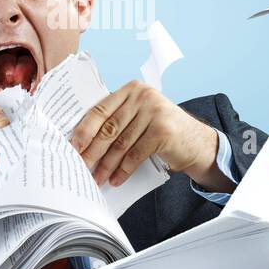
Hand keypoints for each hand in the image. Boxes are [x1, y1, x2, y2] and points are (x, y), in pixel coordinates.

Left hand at [70, 81, 226, 190]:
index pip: (100, 109)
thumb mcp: (140, 116)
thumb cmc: (161, 131)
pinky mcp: (163, 131)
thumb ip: (117, 120)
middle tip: (81, 166)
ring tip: (97, 178)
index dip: (84, 130)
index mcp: (131, 89)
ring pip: (121, 143)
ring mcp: (154, 112)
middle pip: (109, 128)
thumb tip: (82, 142)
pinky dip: (124, 170)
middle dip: (92, 151)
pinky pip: (135, 154)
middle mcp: (143, 96)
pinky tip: (116, 179)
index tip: (72, 146)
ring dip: (106, 165)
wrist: (196, 142)